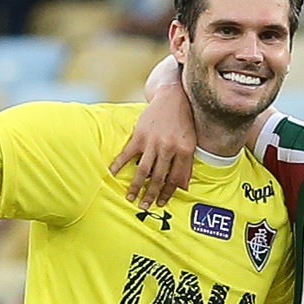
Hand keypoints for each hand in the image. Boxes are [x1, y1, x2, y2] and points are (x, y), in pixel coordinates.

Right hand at [109, 81, 195, 211]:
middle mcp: (169, 148)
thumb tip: (183, 187)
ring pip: (143, 170)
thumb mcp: (191, 143)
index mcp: (184, 151)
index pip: (175, 178)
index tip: (161, 203)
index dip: (168, 193)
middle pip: (158, 178)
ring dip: (136, 186)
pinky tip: (112, 173)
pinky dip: (119, 164)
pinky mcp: (140, 135)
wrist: (173, 97)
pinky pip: (128, 153)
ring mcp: (153, 142)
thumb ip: (187, 165)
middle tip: (144, 206)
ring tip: (130, 198)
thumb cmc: (184, 122)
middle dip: (151, 195)